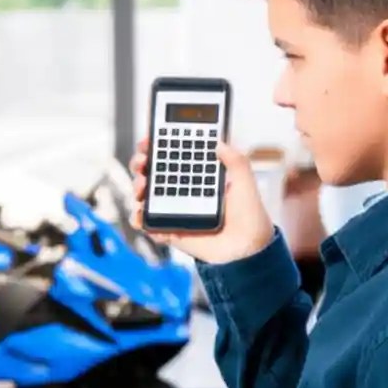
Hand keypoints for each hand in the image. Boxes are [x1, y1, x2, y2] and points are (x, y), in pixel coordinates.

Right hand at [130, 137, 275, 264]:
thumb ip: (236, 160)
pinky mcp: (170, 231)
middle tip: (142, 162)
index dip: (158, 145)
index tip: (151, 139)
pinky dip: (140, 219)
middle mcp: (182, 191)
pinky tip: (143, 214)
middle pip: (152, 173)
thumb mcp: (245, 183)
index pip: (172, 155)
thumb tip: (219, 142)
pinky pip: (148, 225)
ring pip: (145, 196)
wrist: (247, 249)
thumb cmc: (250, 216)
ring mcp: (173, 211)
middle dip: (141, 164)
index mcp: (197, 176)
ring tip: (142, 188)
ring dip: (137, 188)